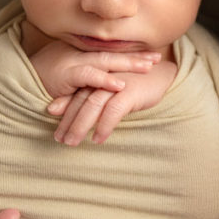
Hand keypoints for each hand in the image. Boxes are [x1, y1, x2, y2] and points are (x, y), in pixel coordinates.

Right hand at [29, 40, 161, 99]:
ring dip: (128, 65)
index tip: (154, 55)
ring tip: (148, 67)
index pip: (113, 53)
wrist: (21, 77)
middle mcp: (81, 56)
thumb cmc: (45, 78)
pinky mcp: (67, 75)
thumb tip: (105, 84)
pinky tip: (120, 85)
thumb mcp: (70, 77)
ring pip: (106, 62)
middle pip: (115, 54)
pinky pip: (89, 77)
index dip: (133, 54)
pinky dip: (105, 80)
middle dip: (137, 56)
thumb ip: (87, 78)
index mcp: (84, 56)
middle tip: (159, 57)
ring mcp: (74, 63)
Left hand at [45, 64, 175, 145]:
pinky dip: (103, 126)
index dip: (64, 112)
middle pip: (80, 101)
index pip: (76, 95)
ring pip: (92, 106)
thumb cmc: (136, 85)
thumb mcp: (112, 92)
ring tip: (72, 143)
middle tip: (60, 140)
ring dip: (80, 126)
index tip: (55, 129)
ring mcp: (116, 83)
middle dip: (68, 122)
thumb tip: (72, 114)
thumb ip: (93, 98)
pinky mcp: (130, 91)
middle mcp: (103, 78)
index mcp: (98, 76)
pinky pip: (112, 110)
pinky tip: (98, 139)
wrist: (163, 75)